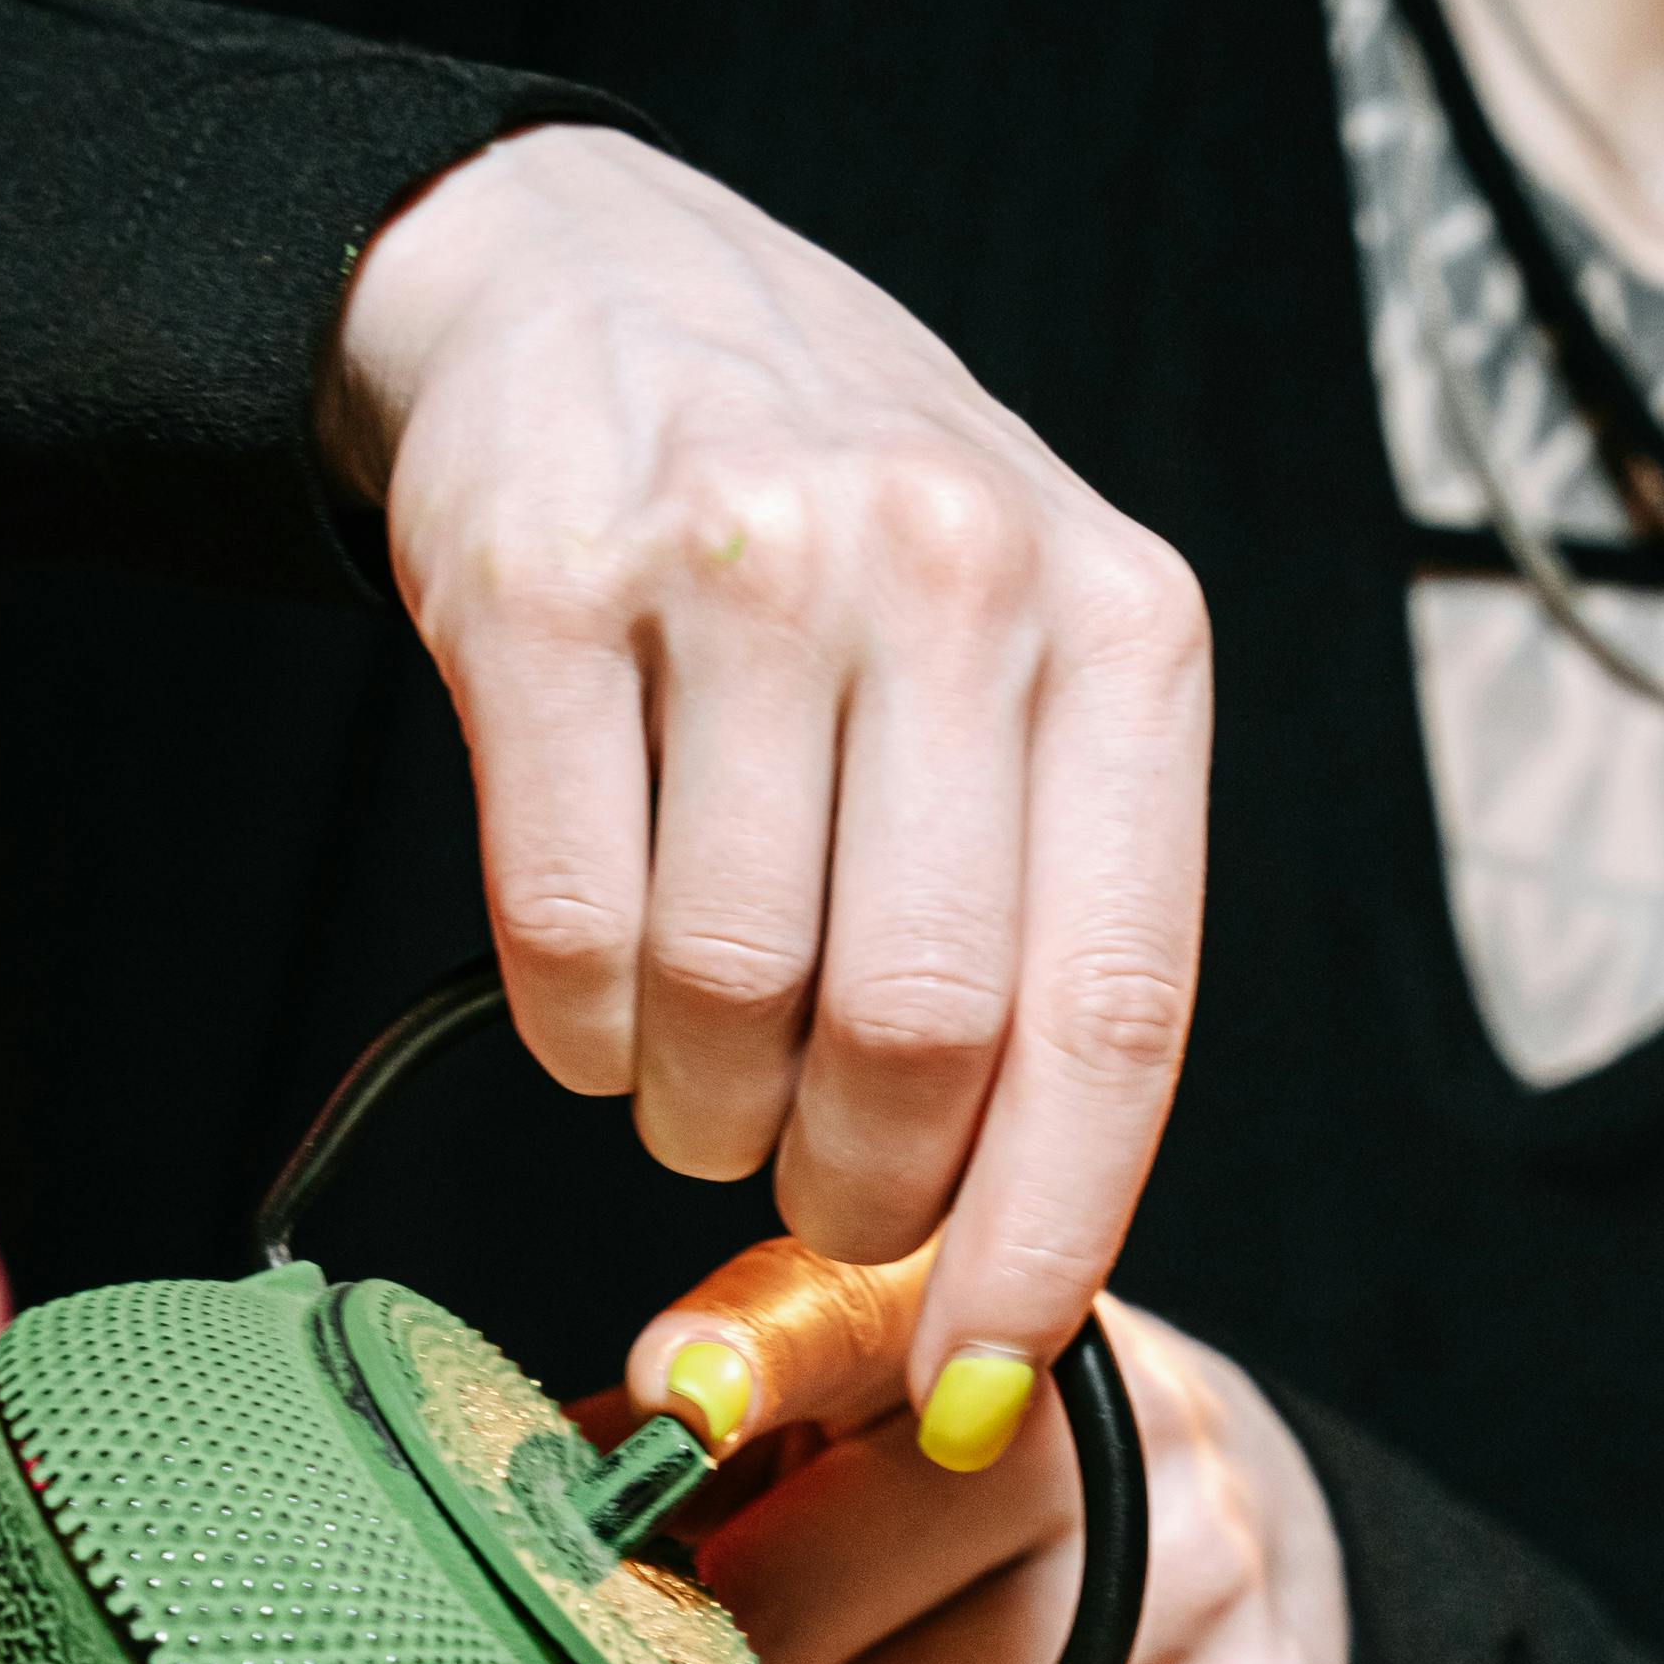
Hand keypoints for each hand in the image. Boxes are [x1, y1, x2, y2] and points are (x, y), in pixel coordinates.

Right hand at [325, 127, 1209, 1439]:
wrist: (596, 278)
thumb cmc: (843, 525)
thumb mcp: (1023, 656)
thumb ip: (1046, 919)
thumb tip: (1002, 1262)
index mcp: (1122, 624)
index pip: (1115, 1012)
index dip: (1045, 1238)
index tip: (978, 1384)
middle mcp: (952, 573)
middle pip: (918, 1034)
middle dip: (858, 1189)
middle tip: (817, 1201)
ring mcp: (744, 563)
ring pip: (728, 1000)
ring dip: (701, 1113)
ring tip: (702, 1072)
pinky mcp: (541, 588)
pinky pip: (567, 934)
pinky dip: (578, 1034)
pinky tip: (601, 998)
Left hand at [606, 1239, 1348, 1663]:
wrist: (1263, 1545)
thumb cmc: (993, 1480)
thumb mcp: (862, 1409)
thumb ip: (714, 1439)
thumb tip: (557, 1490)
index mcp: (976, 1310)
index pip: (847, 1319)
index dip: (751, 1360)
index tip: (676, 1393)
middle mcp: (1111, 1418)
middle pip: (813, 1584)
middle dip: (746, 1643)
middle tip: (771, 1639)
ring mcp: (1196, 1568)